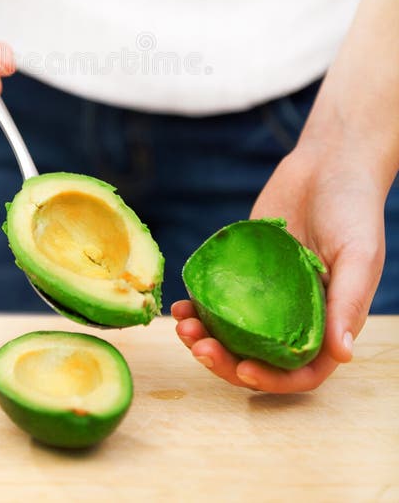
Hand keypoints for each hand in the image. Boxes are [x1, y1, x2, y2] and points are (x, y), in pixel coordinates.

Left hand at [172, 137, 385, 392]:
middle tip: (197, 346)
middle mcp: (296, 314)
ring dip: (206, 337)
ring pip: (234, 332)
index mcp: (328, 321)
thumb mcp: (359, 256)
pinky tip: (181, 303)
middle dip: (225, 360)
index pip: (301, 371)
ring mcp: (268, 294)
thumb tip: (341, 355)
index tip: (242, 369)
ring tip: (181, 326)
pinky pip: (220, 296)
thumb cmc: (354, 208)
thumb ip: (347, 304)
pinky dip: (200, 306)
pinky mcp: (245, 268)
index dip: (272, 379)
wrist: (329, 161)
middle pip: (259, 357)